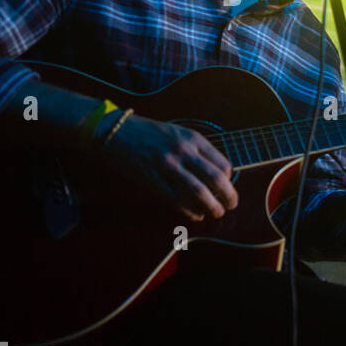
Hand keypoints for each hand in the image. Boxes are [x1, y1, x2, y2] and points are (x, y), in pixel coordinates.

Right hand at [100, 115, 237, 221]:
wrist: (114, 130)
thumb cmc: (148, 133)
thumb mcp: (178, 134)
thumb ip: (196, 150)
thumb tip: (215, 173)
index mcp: (193, 138)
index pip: (222, 163)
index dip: (230, 179)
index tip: (228, 187)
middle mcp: (183, 151)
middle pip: (215, 179)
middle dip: (228, 196)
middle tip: (231, 205)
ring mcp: (167, 165)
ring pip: (199, 192)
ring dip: (212, 206)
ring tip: (217, 213)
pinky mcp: (151, 178)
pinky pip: (176, 199)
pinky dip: (190, 210)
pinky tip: (195, 215)